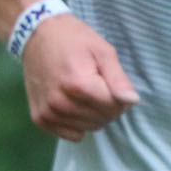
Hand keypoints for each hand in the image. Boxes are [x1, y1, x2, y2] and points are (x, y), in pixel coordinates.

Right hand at [20, 13, 139, 140]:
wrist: (37, 36)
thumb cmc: (73, 40)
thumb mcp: (102, 50)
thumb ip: (118, 78)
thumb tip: (132, 101)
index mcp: (78, 84)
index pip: (114, 107)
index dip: (120, 96)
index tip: (112, 82)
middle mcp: (60, 103)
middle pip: (101, 119)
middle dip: (108, 106)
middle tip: (99, 86)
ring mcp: (48, 113)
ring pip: (88, 128)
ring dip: (93, 115)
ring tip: (85, 92)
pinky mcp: (40, 119)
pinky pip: (71, 134)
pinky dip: (77, 123)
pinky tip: (73, 103)